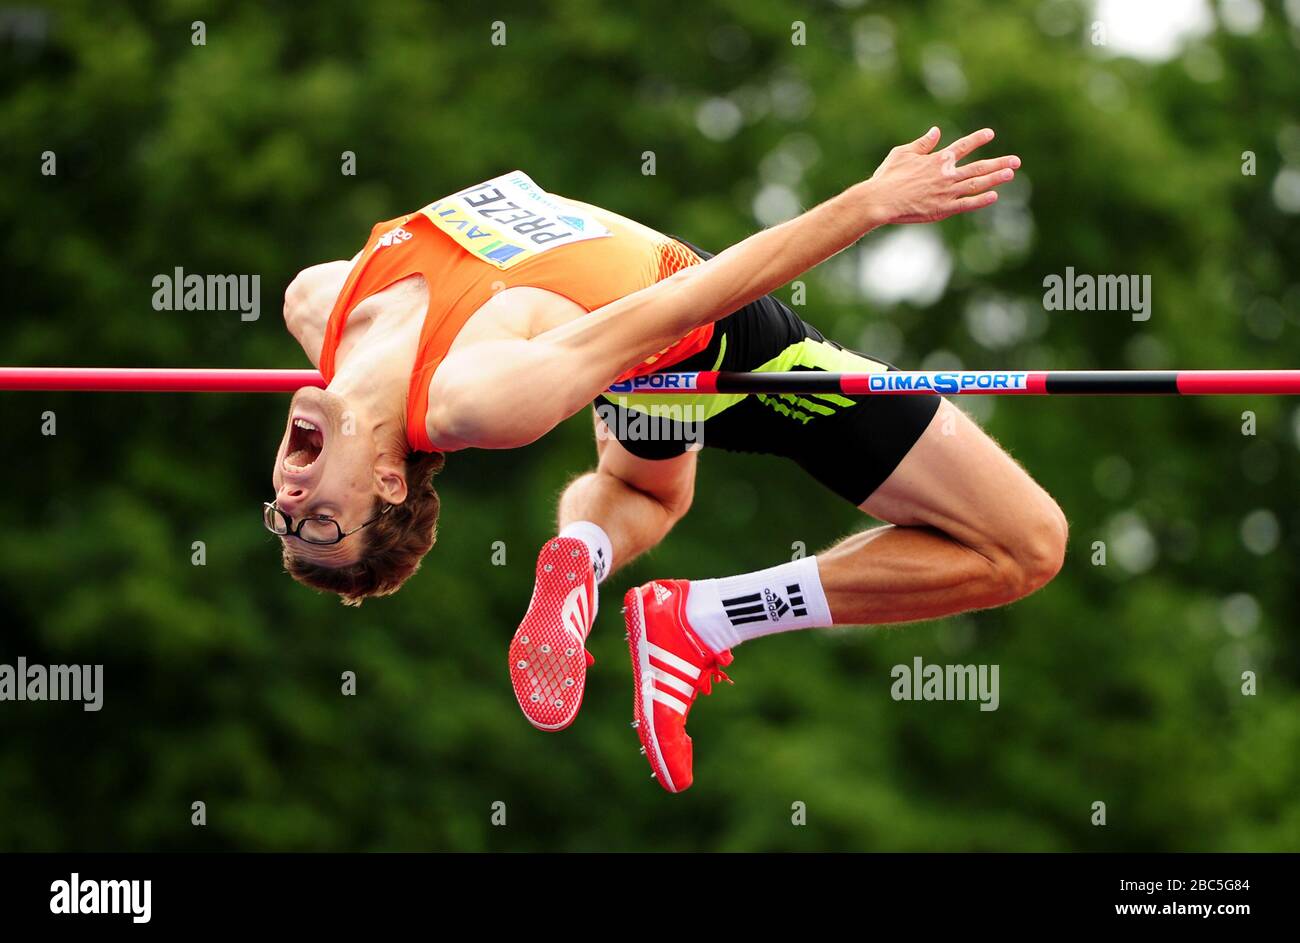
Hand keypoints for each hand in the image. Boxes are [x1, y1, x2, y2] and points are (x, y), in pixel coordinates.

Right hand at [866, 127, 1019, 224]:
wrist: (882, 200)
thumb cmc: (888, 176)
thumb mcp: (903, 153)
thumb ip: (923, 143)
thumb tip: (936, 131)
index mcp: (937, 159)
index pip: (963, 146)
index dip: (978, 139)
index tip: (990, 134)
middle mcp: (947, 174)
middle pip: (978, 166)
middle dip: (999, 162)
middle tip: (1016, 161)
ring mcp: (947, 192)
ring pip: (977, 183)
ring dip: (995, 178)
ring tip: (1010, 174)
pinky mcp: (943, 209)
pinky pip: (967, 204)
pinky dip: (981, 200)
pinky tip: (994, 196)